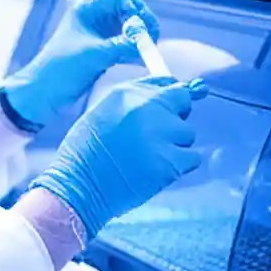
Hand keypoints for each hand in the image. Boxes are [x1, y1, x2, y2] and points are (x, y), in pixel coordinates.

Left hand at [1, 0, 159, 129]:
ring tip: (144, 53)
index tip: (143, 30)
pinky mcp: (102, 50)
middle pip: (130, 10)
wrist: (41, 94)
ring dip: (139, 38)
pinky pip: (125, 43)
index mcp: (87, 7)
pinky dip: (134, 50)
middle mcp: (94, 16)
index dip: (137, 9)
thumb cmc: (59, 69)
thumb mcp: (95, 55)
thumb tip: (147, 42)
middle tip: (150, 43)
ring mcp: (99, 33)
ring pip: (130, 28)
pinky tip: (138, 60)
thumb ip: (123, 45)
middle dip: (142, 24)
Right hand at [29, 77, 207, 239]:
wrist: (78, 188)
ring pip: (187, 133)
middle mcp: (146, 107)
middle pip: (183, 101)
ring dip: (175, 145)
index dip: (170, 98)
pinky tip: (158, 171)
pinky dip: (180, 166)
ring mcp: (159, 134)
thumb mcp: (101, 113)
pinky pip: (192, 158)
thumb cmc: (85, 155)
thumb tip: (164, 99)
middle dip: (176, 117)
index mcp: (127, 93)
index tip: (170, 109)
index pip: (166, 83)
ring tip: (150, 157)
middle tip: (158, 136)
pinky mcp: (169, 161)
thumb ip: (133, 103)